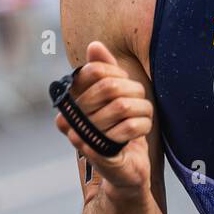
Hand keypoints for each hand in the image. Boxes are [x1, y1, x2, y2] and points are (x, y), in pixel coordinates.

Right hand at [54, 41, 153, 192]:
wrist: (127, 168)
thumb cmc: (120, 126)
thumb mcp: (116, 94)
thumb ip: (105, 69)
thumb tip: (95, 45)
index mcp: (72, 100)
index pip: (94, 71)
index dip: (117, 74)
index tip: (125, 84)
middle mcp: (71, 118)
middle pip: (111, 87)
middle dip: (135, 92)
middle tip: (139, 103)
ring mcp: (82, 137)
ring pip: (124, 106)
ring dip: (143, 111)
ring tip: (140, 118)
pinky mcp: (99, 154)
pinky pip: (129, 128)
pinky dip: (143, 126)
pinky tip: (139, 133)